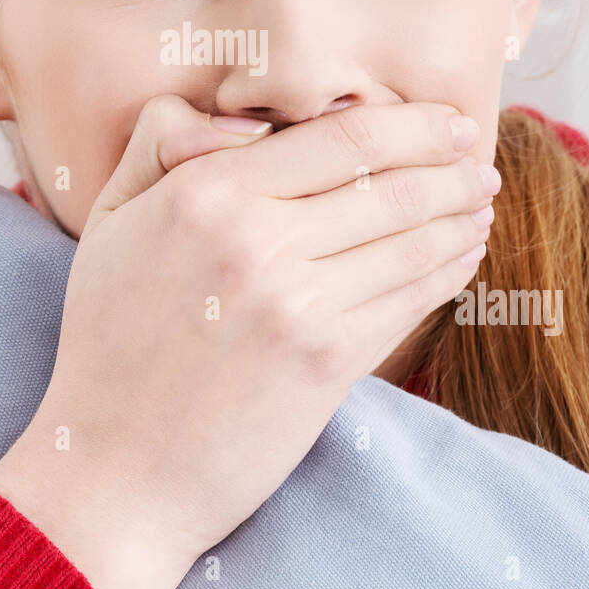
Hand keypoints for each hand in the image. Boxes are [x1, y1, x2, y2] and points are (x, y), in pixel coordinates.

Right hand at [0, 97, 496, 588]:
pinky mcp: (326, 364)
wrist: (113, 469)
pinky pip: (408, 300)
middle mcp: (257, 241)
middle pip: (392, 184)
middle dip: (451, 168)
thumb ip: (162, 141)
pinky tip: (462, 257)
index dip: (412, 124)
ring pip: (411, 240)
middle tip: (478, 161)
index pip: (341, 138)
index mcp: (205, 194)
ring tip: (482, 204)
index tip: (446, 121)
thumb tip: (247, 118)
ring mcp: (297, 306)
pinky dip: (447, 271)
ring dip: (461, 216)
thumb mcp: (108, 219)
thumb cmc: (107, 340)